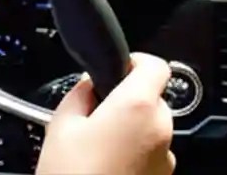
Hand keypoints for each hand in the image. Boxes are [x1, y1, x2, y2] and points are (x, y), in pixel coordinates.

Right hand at [36, 54, 175, 174]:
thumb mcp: (61, 125)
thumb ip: (80, 94)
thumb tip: (90, 85)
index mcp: (138, 107)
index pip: (155, 65)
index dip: (135, 62)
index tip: (118, 68)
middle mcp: (160, 131)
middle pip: (153, 99)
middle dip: (127, 101)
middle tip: (96, 115)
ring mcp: (165, 160)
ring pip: (152, 129)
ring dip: (131, 131)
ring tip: (97, 148)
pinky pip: (151, 156)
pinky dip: (134, 155)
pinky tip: (106, 167)